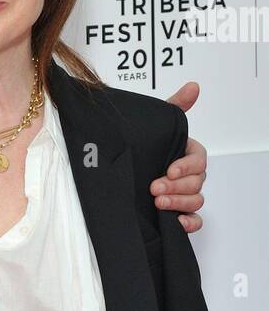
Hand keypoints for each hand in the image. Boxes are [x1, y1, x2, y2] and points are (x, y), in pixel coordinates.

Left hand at [152, 81, 206, 233]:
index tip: (169, 169)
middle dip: (177, 186)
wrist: (112, 170)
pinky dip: (189, 223)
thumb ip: (174, 107)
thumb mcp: (154, 125)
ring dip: (179, 202)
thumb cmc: (140, 147)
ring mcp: (182, 194)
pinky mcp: (176, 212)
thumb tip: (192, 86)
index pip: (199, 158)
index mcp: (185, 154)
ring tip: (158, 202)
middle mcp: (186, 175)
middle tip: (155, 187)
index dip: (187, 165)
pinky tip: (177, 222)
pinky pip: (193, 221)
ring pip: (196, 200)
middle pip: (197, 182)